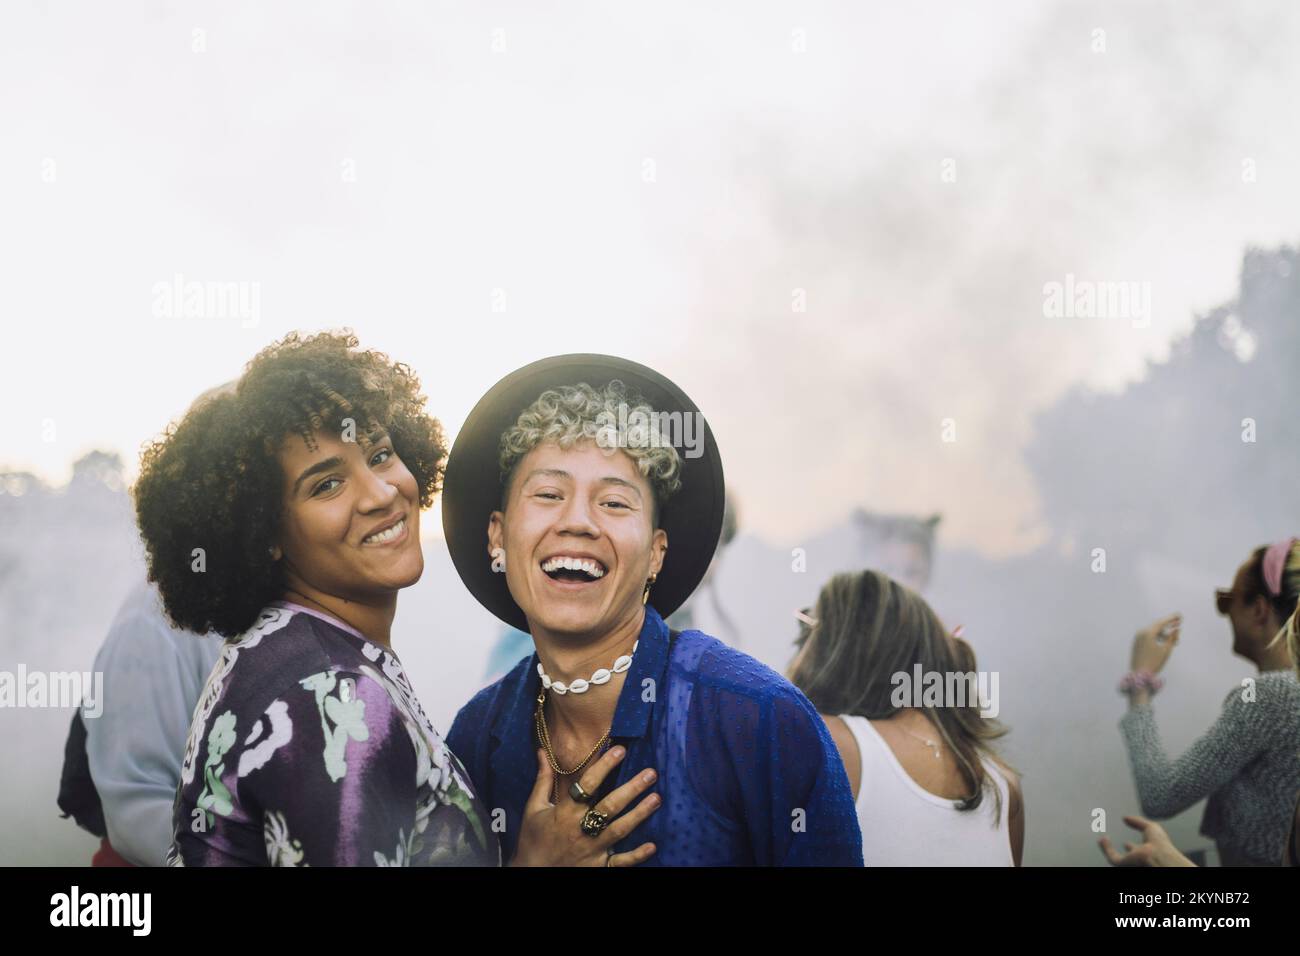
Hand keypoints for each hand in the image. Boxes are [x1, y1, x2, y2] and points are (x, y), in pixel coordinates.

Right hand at [510, 745, 659, 866]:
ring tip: (657, 798)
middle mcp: (580, 830)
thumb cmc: (532, 840)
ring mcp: (591, 850)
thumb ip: (543, 780)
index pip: (587, 785)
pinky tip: (652, 845)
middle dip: (631, 789)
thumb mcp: (533, 808)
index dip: (604, 766)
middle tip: (651, 773)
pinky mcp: (598, 867)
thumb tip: (543, 751)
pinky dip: (636, 855)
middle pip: (610, 806)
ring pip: (619, 830)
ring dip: (639, 814)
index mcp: (564, 812)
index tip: (621, 750)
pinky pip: (620, 863)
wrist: (531, 874)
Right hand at [1098, 815, 1195, 866]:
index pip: (1141, 848)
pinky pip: (1112, 858)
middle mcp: (1141, 858)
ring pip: (1119, 858)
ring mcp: (1132, 861)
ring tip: (1103, 840)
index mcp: (1151, 850)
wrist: (1158, 857)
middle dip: (1126, 849)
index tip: (1128, 839)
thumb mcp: (1150, 827)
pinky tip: (1102, 840)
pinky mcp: (1123, 864)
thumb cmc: (1160, 846)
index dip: (1134, 844)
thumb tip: (1126, 818)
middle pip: (1132, 855)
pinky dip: (1106, 849)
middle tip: (1119, 842)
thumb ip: (1138, 822)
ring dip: (1110, 849)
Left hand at [1131, 614, 1180, 673]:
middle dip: (1169, 625)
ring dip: (1164, 633)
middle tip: (1179, 623)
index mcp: (1148, 633)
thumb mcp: (1166, 650)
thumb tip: (1177, 629)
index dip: (1171, 618)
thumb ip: (1172, 638)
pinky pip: (1148, 635)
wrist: (1139, 674)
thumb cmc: (1154, 663)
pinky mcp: (1137, 642)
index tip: (1179, 615)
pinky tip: (1165, 640)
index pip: (1161, 622)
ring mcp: (1137, 637)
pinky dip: (1157, 636)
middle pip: (1157, 625)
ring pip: (1153, 631)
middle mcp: (1141, 632)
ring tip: (1175, 640)